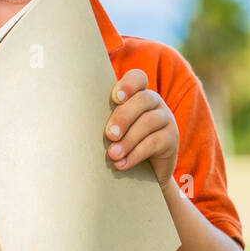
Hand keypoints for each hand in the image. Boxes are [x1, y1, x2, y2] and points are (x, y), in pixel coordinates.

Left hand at [103, 68, 178, 190]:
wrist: (144, 171)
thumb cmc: (120, 143)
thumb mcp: (112, 129)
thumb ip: (104, 120)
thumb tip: (78, 122)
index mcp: (137, 94)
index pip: (138, 78)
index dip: (128, 84)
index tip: (115, 98)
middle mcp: (154, 102)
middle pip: (142, 100)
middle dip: (123, 117)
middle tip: (109, 135)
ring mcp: (165, 118)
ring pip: (148, 122)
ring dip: (128, 140)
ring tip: (112, 155)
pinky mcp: (171, 138)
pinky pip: (154, 142)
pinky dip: (136, 154)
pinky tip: (122, 164)